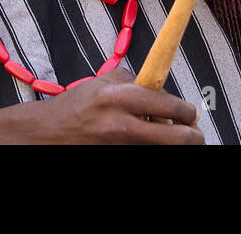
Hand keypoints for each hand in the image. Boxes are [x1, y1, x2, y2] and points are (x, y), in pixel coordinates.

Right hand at [0, 69, 204, 143]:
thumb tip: (160, 92)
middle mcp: (120, 124)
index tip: (191, 115)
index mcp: (118, 97)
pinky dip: (150, 150)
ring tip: (171, 139)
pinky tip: (144, 144)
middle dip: (192, 137)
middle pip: (175, 137)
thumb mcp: (100, 83)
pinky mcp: (115, 157)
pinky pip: (142, 153)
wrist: (45, 135)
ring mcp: (118, 146)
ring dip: (170, 145)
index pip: (167, 105)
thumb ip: (130, 83)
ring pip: (161, 148)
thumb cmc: (74, 107)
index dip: (187, 112)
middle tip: (194, 135)